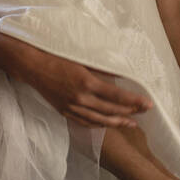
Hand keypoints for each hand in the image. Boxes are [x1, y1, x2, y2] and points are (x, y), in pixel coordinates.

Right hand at [0, 32, 150, 128]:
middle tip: (145, 112)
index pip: (117, 96)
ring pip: (99, 120)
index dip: (134, 101)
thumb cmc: (56, 55)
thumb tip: (123, 72)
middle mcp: (80, 98)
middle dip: (131, 112)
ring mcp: (72, 107)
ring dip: (117, 122)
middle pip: (111, 110)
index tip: (148, 103)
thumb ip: (103, 67)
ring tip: (132, 124)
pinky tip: (108, 123)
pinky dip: (99, 124)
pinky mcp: (64, 111)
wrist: (31, 65)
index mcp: (87, 82)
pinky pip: (85, 122)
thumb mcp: (82, 58)